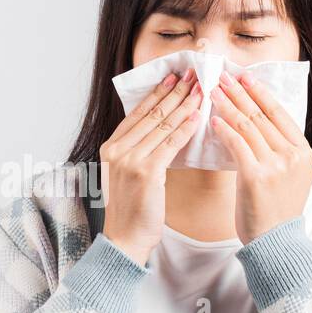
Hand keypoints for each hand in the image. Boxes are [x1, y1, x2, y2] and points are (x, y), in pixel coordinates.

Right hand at [98, 67, 203, 265]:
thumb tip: (160, 128)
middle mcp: (117, 150)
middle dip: (174, 92)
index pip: (137, 113)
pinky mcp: (146, 172)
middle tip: (192, 74)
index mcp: (110, 148)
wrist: (125, 239)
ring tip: (201, 88)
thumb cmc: (132, 210)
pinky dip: (186, 128)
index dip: (157, 93)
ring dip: (184, 104)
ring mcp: (129, 160)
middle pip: (151, 114)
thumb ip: (138, 151)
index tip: (173, 77)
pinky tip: (199, 116)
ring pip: (162, 125)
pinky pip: (170, 144)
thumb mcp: (126, 174)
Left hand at [208, 69, 311, 245]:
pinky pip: (236, 145)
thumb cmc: (276, 211)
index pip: (279, 113)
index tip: (245, 77)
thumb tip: (259, 124)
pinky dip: (223, 130)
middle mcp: (292, 155)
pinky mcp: (255, 176)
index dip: (260, 92)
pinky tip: (212, 119)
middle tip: (222, 75)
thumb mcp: (289, 176)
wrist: (275, 244)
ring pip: (247, 126)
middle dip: (239, 92)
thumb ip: (279, 151)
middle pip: (261, 115)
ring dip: (227, 105)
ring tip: (212, 91)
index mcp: (303, 151)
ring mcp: (275, 165)